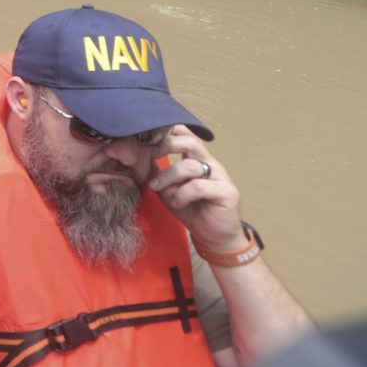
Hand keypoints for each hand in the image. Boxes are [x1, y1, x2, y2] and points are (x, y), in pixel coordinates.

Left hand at [149, 126, 245, 250]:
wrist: (212, 236)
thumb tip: (139, 155)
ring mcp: (220, 176)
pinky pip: (199, 186)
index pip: (185, 133)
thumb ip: (156, 172)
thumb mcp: (166, 188)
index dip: (168, 130)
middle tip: (151, 157)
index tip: (147, 138)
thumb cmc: (189, 208)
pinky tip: (179, 202)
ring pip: (190, 165)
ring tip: (158, 188)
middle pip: (189, 141)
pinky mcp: (227, 192)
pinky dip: (183, 194)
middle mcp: (209, 163)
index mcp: (195, 158)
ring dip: (168, 176)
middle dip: (166, 146)